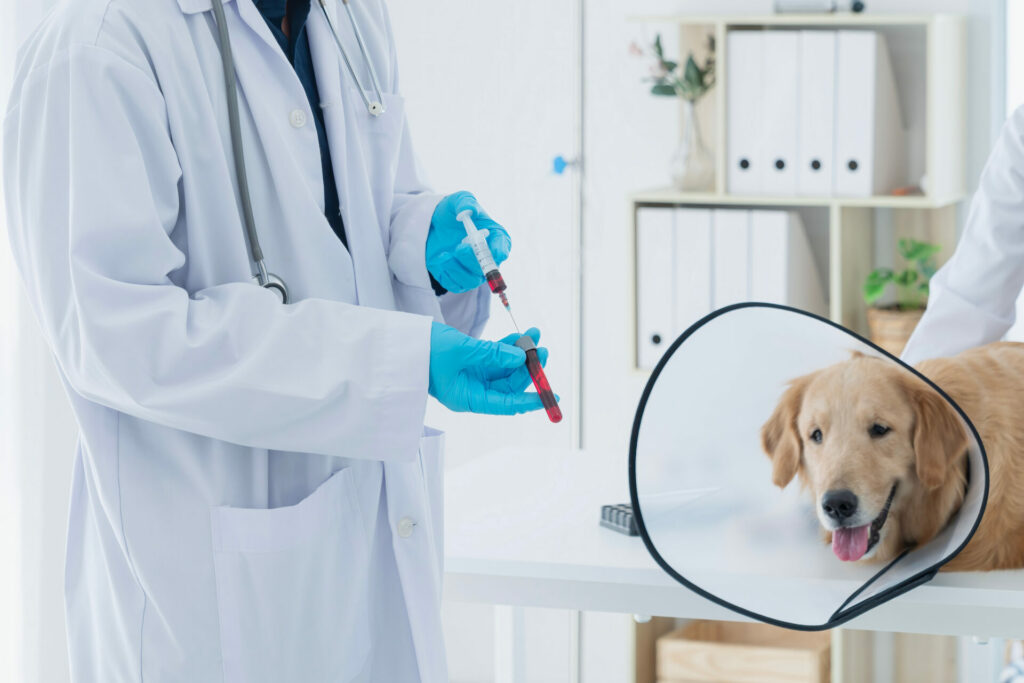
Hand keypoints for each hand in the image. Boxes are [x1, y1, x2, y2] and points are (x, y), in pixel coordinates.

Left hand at [426, 191, 510, 292]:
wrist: (431, 224)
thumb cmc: (451, 211)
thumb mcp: (457, 200)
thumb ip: (465, 202)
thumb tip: (469, 211)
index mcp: (494, 236)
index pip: (503, 246)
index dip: (500, 251)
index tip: (496, 253)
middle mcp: (487, 257)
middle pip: (487, 267)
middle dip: (473, 259)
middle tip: (460, 247)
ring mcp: (473, 270)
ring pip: (472, 280)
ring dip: (457, 268)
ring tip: (445, 254)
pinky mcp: (458, 279)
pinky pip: (456, 284)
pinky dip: (447, 273)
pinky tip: (440, 258)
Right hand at [428, 323, 550, 414]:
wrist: (402, 340)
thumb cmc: (424, 350)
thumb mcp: (461, 350)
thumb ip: (492, 354)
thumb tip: (521, 357)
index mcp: (467, 399)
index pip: (505, 404)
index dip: (530, 400)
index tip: (552, 396)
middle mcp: (472, 390)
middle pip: (508, 384)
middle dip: (528, 368)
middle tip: (543, 350)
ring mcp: (472, 376)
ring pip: (505, 368)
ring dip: (520, 353)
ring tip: (535, 335)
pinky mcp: (472, 362)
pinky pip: (496, 356)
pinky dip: (508, 346)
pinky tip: (521, 335)